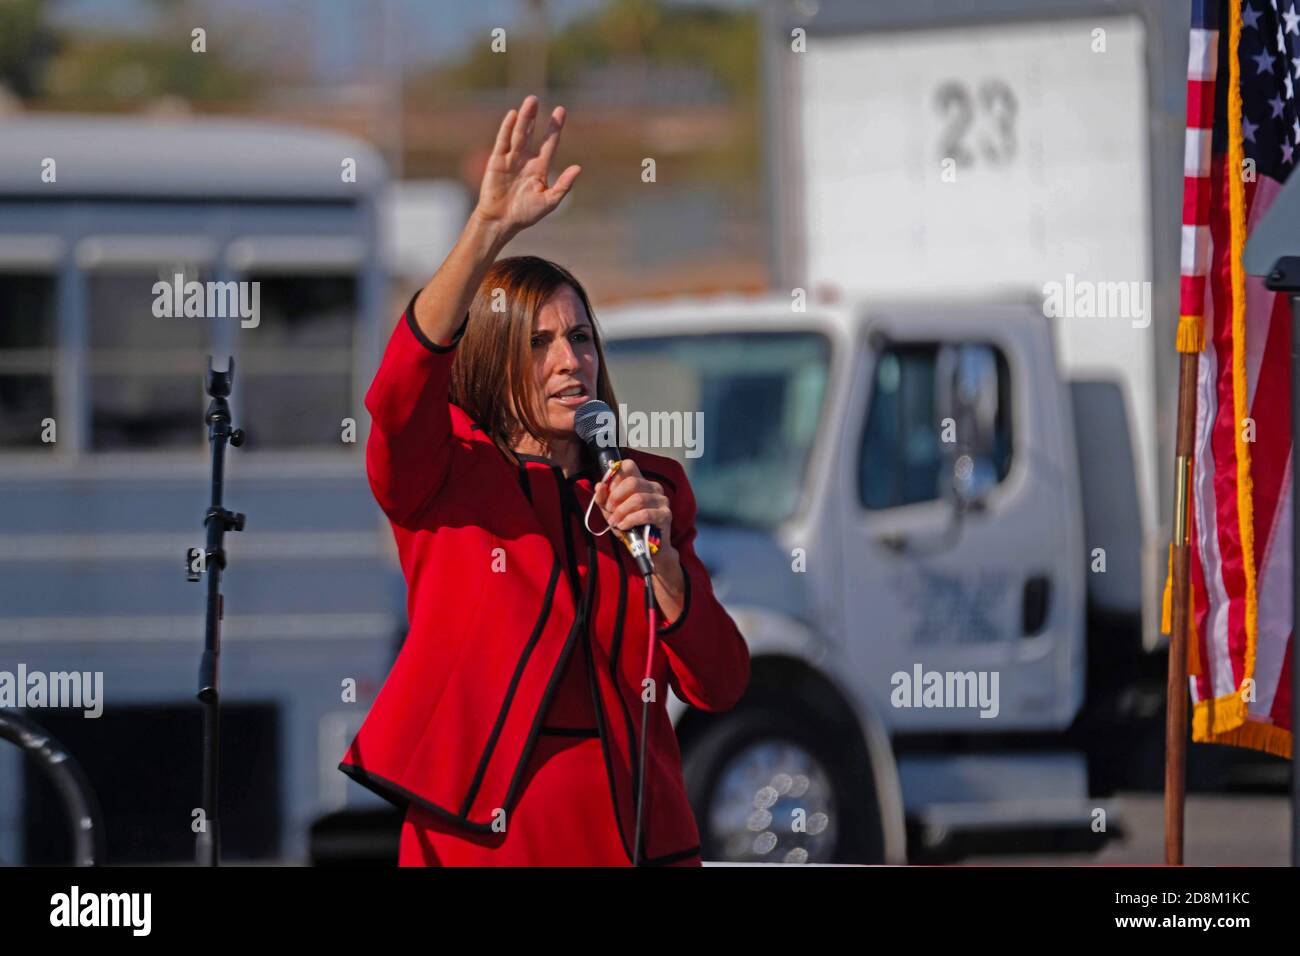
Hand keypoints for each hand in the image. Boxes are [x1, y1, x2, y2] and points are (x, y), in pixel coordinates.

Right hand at [473, 94, 581, 237]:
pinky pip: (503, 142)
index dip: (555, 128)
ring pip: (518, 134)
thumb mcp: (550, 201)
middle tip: (538, 99)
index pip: (549, 144)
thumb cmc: (526, 214)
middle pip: (531, 134)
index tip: (561, 110)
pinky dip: (507, 128)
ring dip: (524, 118)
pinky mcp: (497, 161)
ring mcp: (511, 159)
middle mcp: (525, 160)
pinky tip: (512, 115)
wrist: (502, 221)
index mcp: (539, 169)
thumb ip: (564, 185)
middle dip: (535, 117)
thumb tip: (579, 168)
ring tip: (529, 101)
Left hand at [592, 459, 676, 562]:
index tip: (608, 491)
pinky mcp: (665, 515)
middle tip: (610, 509)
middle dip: (616, 497)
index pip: (628, 465)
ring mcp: (662, 500)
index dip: (615, 476)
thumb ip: (604, 499)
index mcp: (641, 482)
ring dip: (621, 511)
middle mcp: (653, 487)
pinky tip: (623, 526)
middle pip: (632, 482)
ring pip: (638, 499)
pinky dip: (630, 520)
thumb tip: (599, 486)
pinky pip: (645, 514)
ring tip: (615, 522)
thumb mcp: (612, 513)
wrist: (648, 549)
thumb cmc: (631, 528)